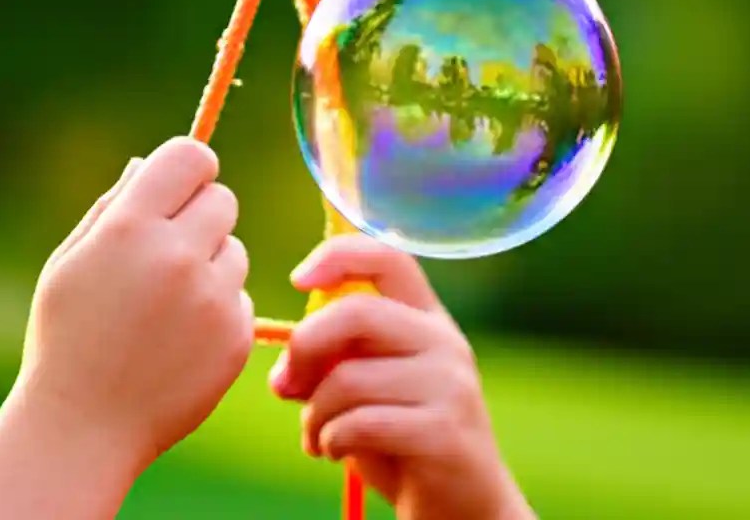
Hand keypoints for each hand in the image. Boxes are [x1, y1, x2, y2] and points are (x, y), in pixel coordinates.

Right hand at [22, 137, 252, 464]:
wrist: (83, 427)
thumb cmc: (66, 339)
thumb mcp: (69, 263)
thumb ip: (111, 208)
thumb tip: (147, 165)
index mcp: (130, 227)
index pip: (191, 157)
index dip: (189, 169)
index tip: (180, 188)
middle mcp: (178, 256)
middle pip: (223, 199)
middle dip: (200, 216)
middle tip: (169, 251)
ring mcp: (212, 298)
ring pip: (236, 251)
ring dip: (211, 265)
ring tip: (165, 305)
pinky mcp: (236, 336)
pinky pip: (240, 298)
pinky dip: (218, 311)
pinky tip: (179, 340)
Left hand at [269, 235, 534, 519]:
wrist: (464, 508)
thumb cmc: (405, 444)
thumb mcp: (368, 392)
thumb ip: (335, 364)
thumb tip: (287, 369)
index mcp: (427, 320)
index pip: (388, 257)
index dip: (338, 255)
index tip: (297, 279)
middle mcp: (444, 342)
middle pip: (357, 313)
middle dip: (304, 349)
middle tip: (286, 386)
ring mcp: (450, 385)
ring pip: (348, 378)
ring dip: (313, 413)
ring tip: (317, 438)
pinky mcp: (444, 431)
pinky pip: (361, 423)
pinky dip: (331, 440)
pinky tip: (335, 452)